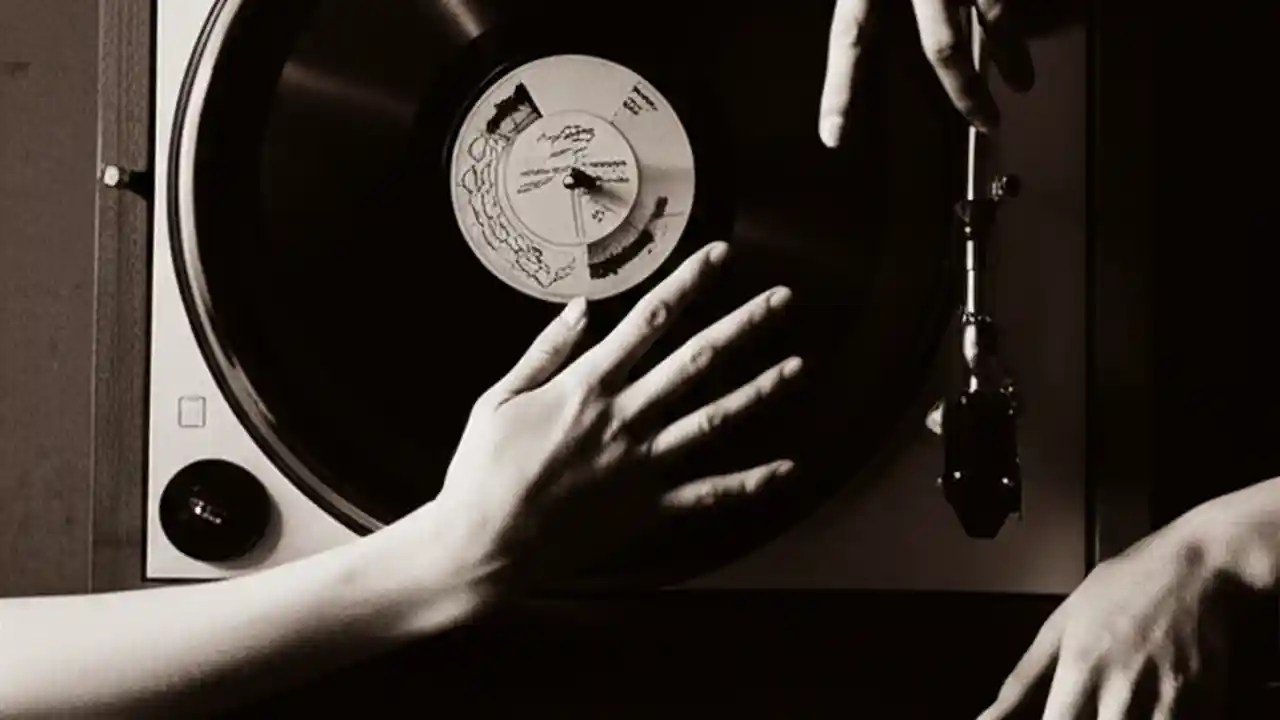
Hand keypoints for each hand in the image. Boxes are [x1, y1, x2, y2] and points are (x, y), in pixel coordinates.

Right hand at [433, 241, 801, 586]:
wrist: (484, 546)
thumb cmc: (483, 469)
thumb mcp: (499, 398)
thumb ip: (545, 351)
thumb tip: (581, 307)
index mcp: (586, 386)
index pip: (650, 320)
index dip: (688, 283)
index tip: (719, 255)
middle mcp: (624, 420)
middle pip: (697, 361)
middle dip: (744, 326)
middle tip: (782, 300)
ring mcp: (641, 466)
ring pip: (713, 420)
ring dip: (759, 391)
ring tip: (798, 366)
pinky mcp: (647, 508)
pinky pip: (708, 494)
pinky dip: (749, 483)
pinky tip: (785, 468)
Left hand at [819, 0, 1035, 146]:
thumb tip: (863, 16)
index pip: (849, 39)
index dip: (841, 89)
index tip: (832, 137)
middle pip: (942, 45)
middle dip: (967, 91)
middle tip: (987, 125)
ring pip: (991, 14)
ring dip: (1009, 53)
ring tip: (1023, 83)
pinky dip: (1012, 17)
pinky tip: (1017, 29)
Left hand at [979, 520, 1233, 719]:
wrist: (1191, 567)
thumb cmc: (1118, 589)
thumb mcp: (1060, 624)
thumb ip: (1023, 679)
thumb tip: (986, 719)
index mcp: (1081, 665)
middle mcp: (1123, 688)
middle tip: (1092, 704)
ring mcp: (1168, 697)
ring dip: (1129, 719)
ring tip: (1118, 699)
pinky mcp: (1203, 701)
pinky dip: (1162, 718)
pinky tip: (1151, 702)